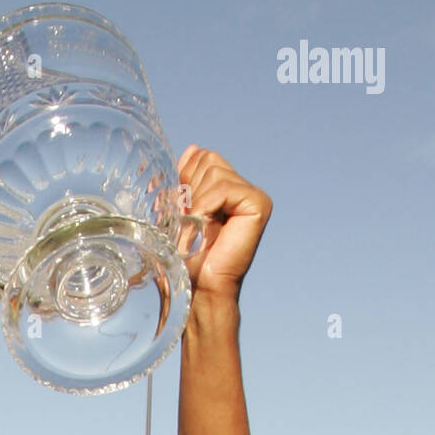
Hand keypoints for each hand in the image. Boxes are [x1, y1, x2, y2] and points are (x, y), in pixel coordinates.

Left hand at [177, 145, 271, 300]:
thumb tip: (192, 147)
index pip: (199, 156)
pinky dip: (206, 205)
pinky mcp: (258, 204)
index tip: (180, 212)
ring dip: (196, 201)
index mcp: (223, 186)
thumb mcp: (175, 210)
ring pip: (213, 170)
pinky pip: (224, 187)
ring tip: (196, 229)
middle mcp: (241, 187)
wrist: (196, 286)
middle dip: (189, 190)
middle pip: (207, 158)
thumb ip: (183, 178)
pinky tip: (204, 226)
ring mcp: (251, 194)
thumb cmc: (184, 257)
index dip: (182, 180)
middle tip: (188, 223)